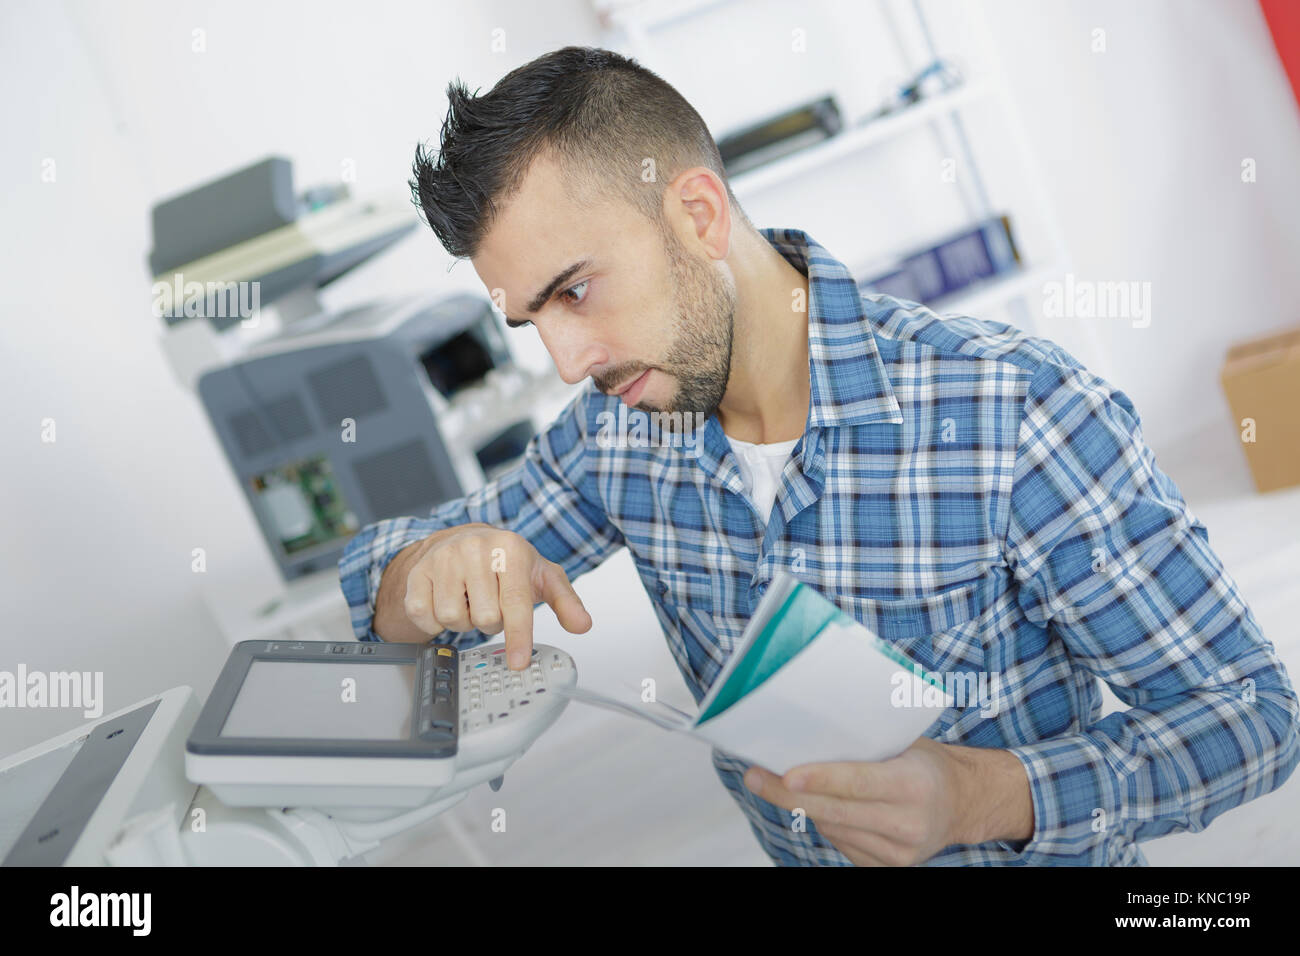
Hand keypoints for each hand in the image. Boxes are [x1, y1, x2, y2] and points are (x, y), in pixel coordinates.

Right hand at [402, 525, 590, 668]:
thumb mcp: (542, 576)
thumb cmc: (505, 562)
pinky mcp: (418, 572)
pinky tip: (447, 602)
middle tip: (491, 604)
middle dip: (491, 622)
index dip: (518, 636)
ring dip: (464, 621)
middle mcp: (475, 549)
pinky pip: (425, 616)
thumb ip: (565, 602)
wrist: (463, 539)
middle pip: (485, 617)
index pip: (516, 602)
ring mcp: (443, 558)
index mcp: (510, 549)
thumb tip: (581, 624)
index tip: (518, 662)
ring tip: (470, 601)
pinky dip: (437, 620)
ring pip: (453, 618)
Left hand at [742, 737, 965, 865]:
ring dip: (805, 806)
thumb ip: (867, 743)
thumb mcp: (907, 743)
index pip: (859, 782)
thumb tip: (810, 733)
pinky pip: (840, 842)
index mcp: (914, 785)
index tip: (785, 774)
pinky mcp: (888, 867)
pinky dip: (826, 822)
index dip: (820, 779)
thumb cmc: (925, 763)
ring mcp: (899, 852)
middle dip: (788, 794)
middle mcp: (908, 823)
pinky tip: (822, 804)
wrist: (963, 803)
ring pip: (832, 828)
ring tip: (781, 783)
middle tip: (755, 776)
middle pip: (836, 811)